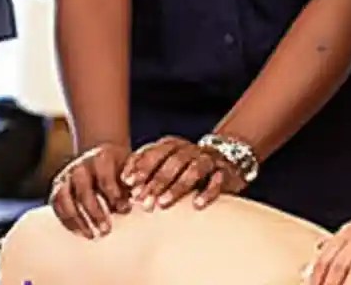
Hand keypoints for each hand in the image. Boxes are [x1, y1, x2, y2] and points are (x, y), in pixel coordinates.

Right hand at [48, 142, 132, 237]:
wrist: (102, 154)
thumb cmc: (119, 167)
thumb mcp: (128, 170)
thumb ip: (128, 187)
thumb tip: (125, 208)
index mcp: (100, 158)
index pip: (104, 176)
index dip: (113, 193)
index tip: (124, 209)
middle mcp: (80, 166)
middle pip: (83, 189)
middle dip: (94, 212)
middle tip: (106, 230)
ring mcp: (67, 176)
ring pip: (65, 198)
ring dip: (78, 219)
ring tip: (91, 235)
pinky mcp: (58, 186)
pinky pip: (57, 205)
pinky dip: (67, 221)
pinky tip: (80, 232)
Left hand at [122, 136, 246, 209]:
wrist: (228, 161)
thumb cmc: (187, 168)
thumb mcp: (166, 164)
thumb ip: (147, 170)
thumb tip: (122, 184)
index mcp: (172, 145)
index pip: (154, 152)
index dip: (140, 166)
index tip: (127, 183)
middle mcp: (190, 149)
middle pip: (171, 162)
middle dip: (155, 181)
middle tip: (142, 200)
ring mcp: (208, 159)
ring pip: (192, 170)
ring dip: (176, 187)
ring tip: (163, 204)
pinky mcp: (225, 172)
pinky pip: (217, 181)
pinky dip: (207, 192)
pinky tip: (196, 205)